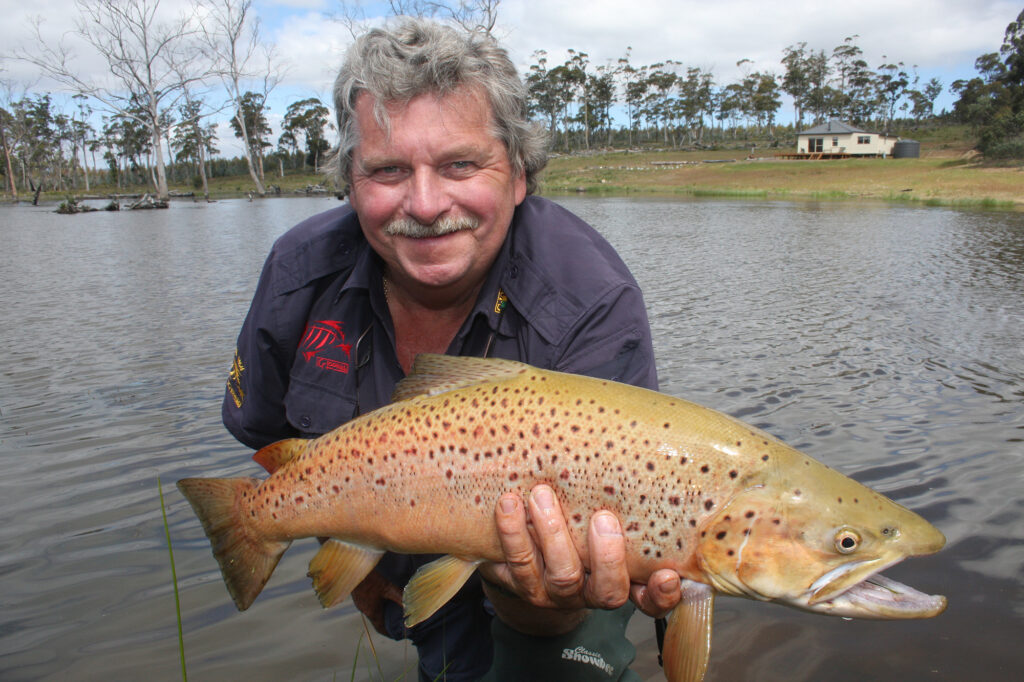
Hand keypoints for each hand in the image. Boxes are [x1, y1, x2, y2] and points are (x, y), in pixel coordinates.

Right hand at [350, 569, 402, 634]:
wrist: (354, 570)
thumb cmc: (371, 580)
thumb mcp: (388, 588)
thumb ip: (399, 597)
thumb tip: (410, 606)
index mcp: (372, 612)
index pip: (380, 628)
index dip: (388, 633)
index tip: (396, 635)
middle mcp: (365, 610)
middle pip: (376, 620)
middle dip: (386, 623)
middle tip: (396, 622)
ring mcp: (360, 603)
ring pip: (372, 612)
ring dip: (380, 613)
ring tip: (390, 611)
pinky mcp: (358, 596)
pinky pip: (368, 605)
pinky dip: (375, 606)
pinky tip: (380, 599)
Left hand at [479, 484, 681, 631]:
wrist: (525, 546)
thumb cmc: (578, 519)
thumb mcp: (601, 511)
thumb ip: (622, 497)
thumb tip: (641, 446)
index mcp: (622, 578)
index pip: (653, 599)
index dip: (662, 594)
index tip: (666, 575)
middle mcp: (592, 591)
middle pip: (608, 591)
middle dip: (606, 557)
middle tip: (603, 519)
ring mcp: (556, 592)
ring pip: (561, 576)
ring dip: (552, 534)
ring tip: (542, 496)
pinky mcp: (520, 583)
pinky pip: (517, 563)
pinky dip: (513, 532)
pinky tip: (509, 504)